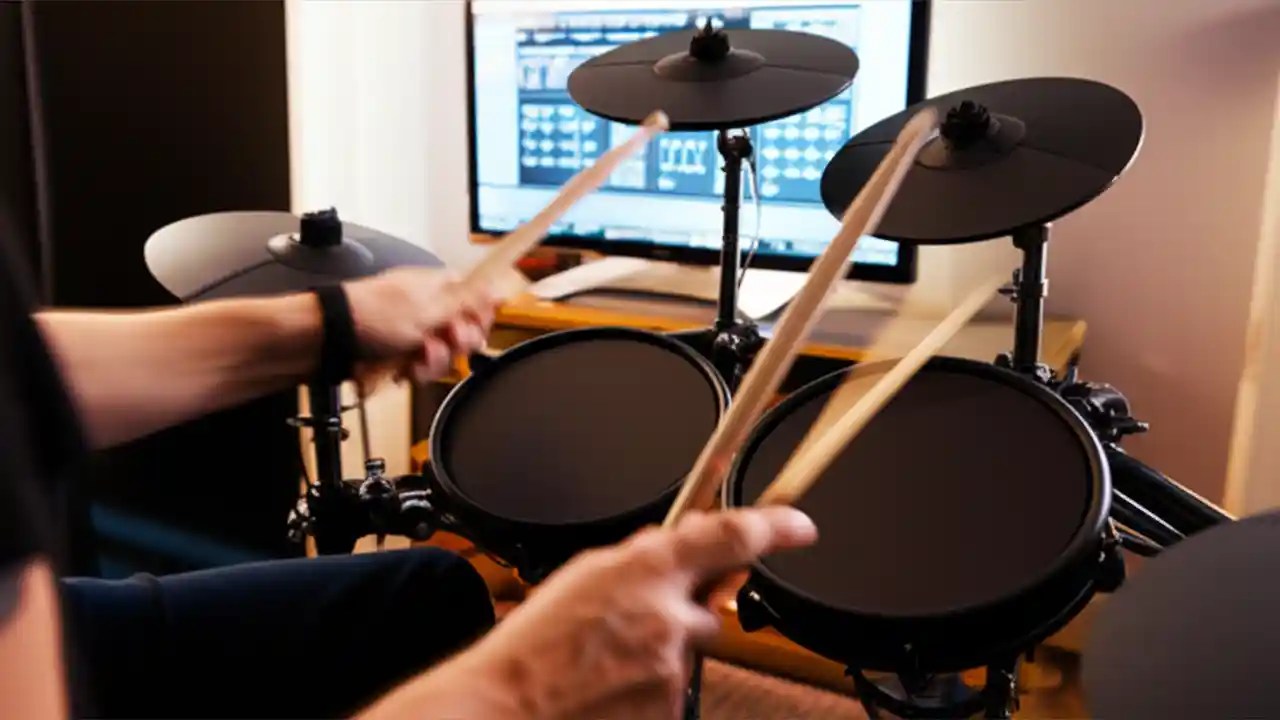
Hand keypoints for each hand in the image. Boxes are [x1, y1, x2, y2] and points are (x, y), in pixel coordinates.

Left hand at [344, 268, 497, 383]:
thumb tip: (498, 287)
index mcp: (439, 287)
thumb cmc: (375, 315)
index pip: (478, 299)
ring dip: (434, 361)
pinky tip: (405, 369)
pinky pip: (424, 367)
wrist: (333, 338)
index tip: (474, 326)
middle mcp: (430, 307)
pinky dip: (416, 371)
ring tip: (417, 358)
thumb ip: (468, 302)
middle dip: (457, 344)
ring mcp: (415, 330)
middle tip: (445, 341)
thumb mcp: (430, 308)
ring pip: (445, 354)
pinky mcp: (402, 352)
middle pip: (464, 330)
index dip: (480, 317)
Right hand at [458, 507, 818, 719]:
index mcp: (646, 572)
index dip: (775, 526)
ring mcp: (672, 669)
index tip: (798, 526)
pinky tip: (609, 685)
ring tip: (604, 660)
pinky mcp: (671, 709)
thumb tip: (670, 545)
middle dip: (679, 611)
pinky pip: (673, 688)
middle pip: (706, 607)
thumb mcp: (581, 575)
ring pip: (686, 651)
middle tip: (630, 623)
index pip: (731, 536)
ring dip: (658, 650)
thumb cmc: (531, 647)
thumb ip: (636, 557)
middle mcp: (669, 619)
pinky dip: (648, 685)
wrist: (507, 710)